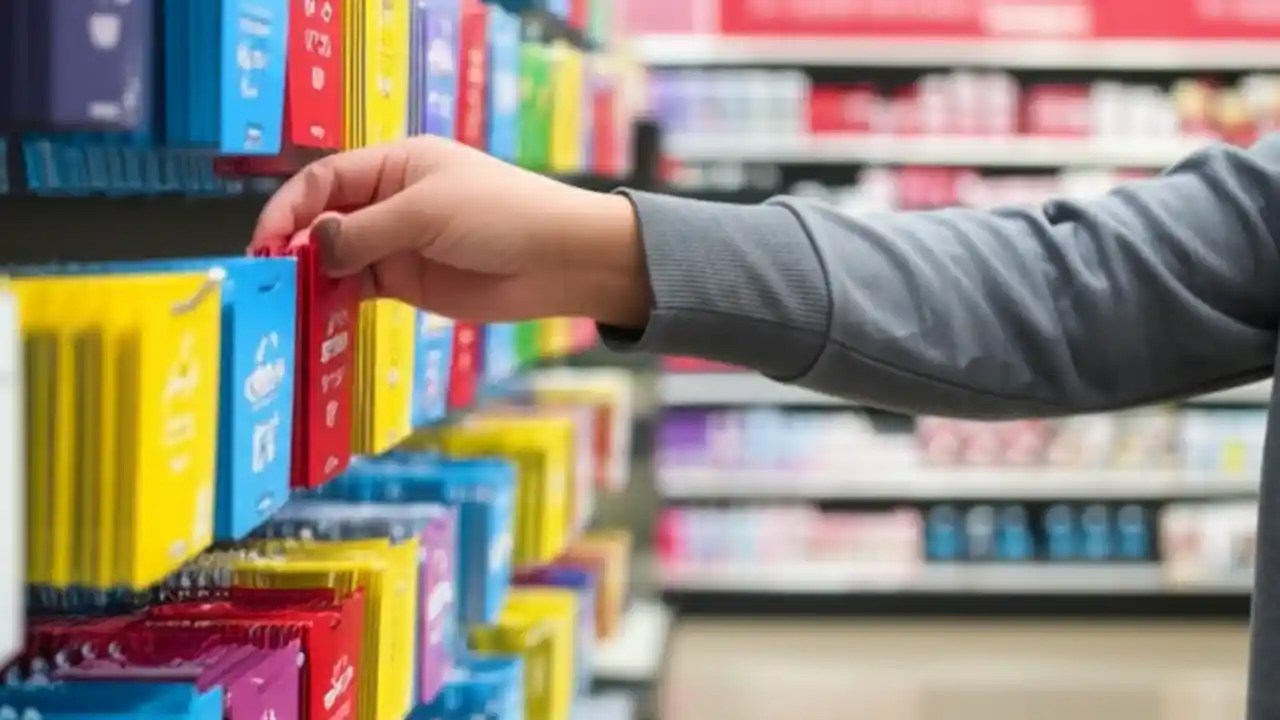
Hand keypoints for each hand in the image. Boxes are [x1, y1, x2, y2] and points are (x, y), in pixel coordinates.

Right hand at [250, 135, 650, 327]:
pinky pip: (360, 287)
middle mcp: (391, 201)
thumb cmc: (502, 214)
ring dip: (312, 275)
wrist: (558, 260)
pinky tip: (318, 312)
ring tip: (288, 298)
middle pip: (325, 219)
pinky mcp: (410, 282)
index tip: (265, 240)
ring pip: (338, 257)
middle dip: (294, 243)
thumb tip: (314, 248)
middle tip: (271, 275)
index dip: (289, 207)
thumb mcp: (426, 212)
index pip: (324, 180)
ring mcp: (399, 243)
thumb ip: (364, 231)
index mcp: (395, 164)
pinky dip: (336, 299)